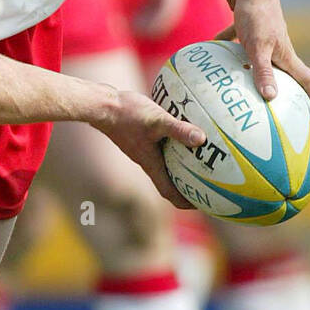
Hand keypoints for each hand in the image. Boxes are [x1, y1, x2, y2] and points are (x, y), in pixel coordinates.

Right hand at [93, 86, 206, 209]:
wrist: (102, 106)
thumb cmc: (127, 114)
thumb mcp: (156, 120)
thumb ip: (178, 129)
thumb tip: (202, 139)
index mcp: (151, 164)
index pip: (169, 192)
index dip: (185, 202)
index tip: (203, 204)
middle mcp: (146, 161)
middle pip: (169, 182)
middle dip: (187, 188)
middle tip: (207, 185)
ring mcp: (141, 150)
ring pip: (164, 166)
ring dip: (181, 168)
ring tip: (200, 161)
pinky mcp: (139, 138)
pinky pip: (160, 150)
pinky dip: (173, 149)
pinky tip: (183, 135)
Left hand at [214, 0, 309, 111]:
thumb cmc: (256, 14)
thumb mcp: (257, 47)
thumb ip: (263, 72)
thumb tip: (271, 98)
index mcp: (286, 54)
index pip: (305, 80)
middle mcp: (278, 47)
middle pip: (285, 73)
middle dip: (283, 91)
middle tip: (279, 109)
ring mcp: (263, 36)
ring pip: (259, 59)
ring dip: (252, 72)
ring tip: (240, 86)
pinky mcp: (248, 25)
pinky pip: (237, 41)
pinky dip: (227, 47)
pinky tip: (212, 52)